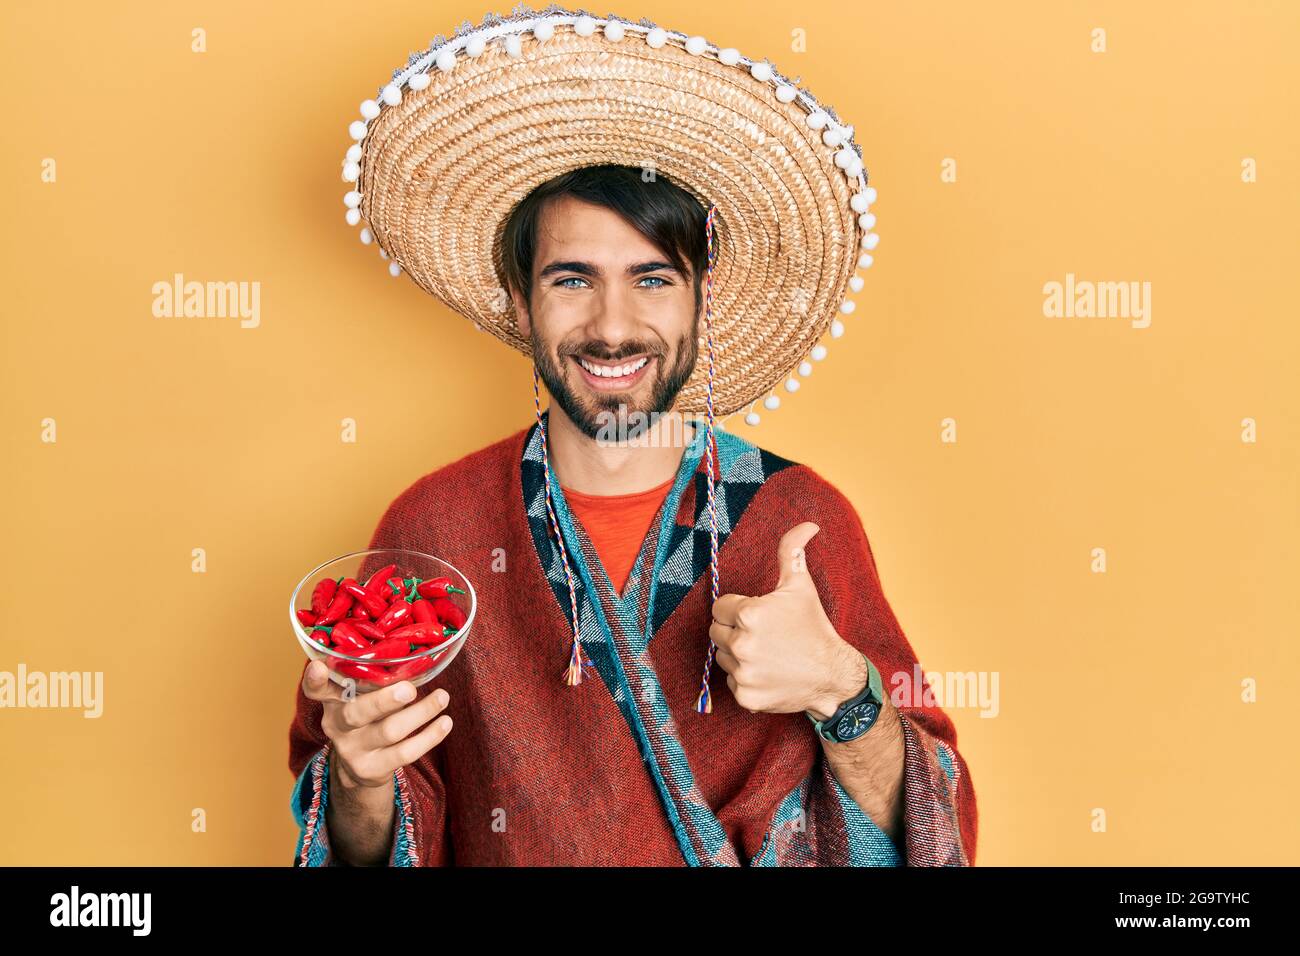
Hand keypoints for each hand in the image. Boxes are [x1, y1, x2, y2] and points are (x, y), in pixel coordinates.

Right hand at [300, 660, 452, 789]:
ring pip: (389, 731)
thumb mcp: (358, 697)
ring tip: (443, 697)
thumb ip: (370, 678)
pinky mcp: (373, 769)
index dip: (314, 679)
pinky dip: (429, 737)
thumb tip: (413, 654)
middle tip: (409, 689)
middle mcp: (337, 725)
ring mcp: (353, 750)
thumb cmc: (366, 716)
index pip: (315, 689)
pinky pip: (405, 753)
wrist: (359, 766)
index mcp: (332, 701)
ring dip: (421, 713)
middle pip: (357, 713)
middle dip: (384, 701)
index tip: (319, 666)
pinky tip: (445, 722)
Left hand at [709, 522, 864, 716]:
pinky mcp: (745, 697)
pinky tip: (768, 672)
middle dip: (734, 630)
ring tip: (767, 653)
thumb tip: (807, 525)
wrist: (833, 674)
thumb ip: (792, 551)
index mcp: (749, 614)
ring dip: (738, 654)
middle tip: (763, 634)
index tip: (757, 615)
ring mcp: (743, 673)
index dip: (737, 609)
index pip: (719, 607)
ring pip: (722, 656)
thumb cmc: (814, 627)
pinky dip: (746, 679)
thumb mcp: (801, 585)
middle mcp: (742, 644)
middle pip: (716, 631)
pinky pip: (732, 681)